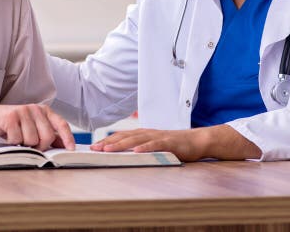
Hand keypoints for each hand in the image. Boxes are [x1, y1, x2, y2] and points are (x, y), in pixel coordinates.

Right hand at [0, 103, 74, 150]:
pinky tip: (8, 135)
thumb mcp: (32, 127)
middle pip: (47, 136)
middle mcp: (35, 109)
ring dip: (23, 144)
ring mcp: (23, 112)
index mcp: (43, 111)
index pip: (61, 124)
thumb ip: (47, 134)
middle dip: (40, 146)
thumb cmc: (11, 124)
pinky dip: (12, 142)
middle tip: (29, 145)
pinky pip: (17, 139)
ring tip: (17, 137)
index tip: (71, 150)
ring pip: (32, 140)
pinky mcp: (11, 117)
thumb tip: (63, 145)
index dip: (68, 138)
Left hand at [90, 128, 208, 161]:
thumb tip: (124, 155)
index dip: (107, 140)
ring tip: (108, 149)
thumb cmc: (175, 145)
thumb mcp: (155, 146)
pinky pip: (155, 145)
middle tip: (94, 148)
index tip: (93, 147)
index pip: (122, 136)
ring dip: (121, 144)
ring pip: (136, 139)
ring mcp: (158, 137)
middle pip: (125, 136)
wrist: (196, 140)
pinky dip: (145, 147)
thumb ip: (141, 148)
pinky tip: (135, 151)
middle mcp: (148, 133)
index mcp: (143, 134)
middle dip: (109, 142)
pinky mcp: (169, 143)